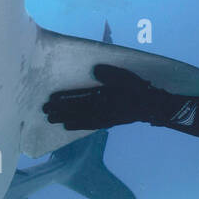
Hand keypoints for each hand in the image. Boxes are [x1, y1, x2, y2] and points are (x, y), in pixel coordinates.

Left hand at [43, 64, 175, 129]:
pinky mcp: (109, 122)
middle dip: (61, 111)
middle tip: (44, 112)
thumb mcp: (128, 78)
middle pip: (78, 110)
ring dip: (66, 119)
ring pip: (82, 119)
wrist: (153, 106)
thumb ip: (111, 74)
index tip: (51, 99)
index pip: (81, 98)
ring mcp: (106, 118)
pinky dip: (79, 126)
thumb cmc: (139, 89)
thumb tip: (95, 70)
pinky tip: (69, 127)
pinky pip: (91, 125)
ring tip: (50, 120)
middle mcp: (104, 110)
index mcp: (106, 98)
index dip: (65, 99)